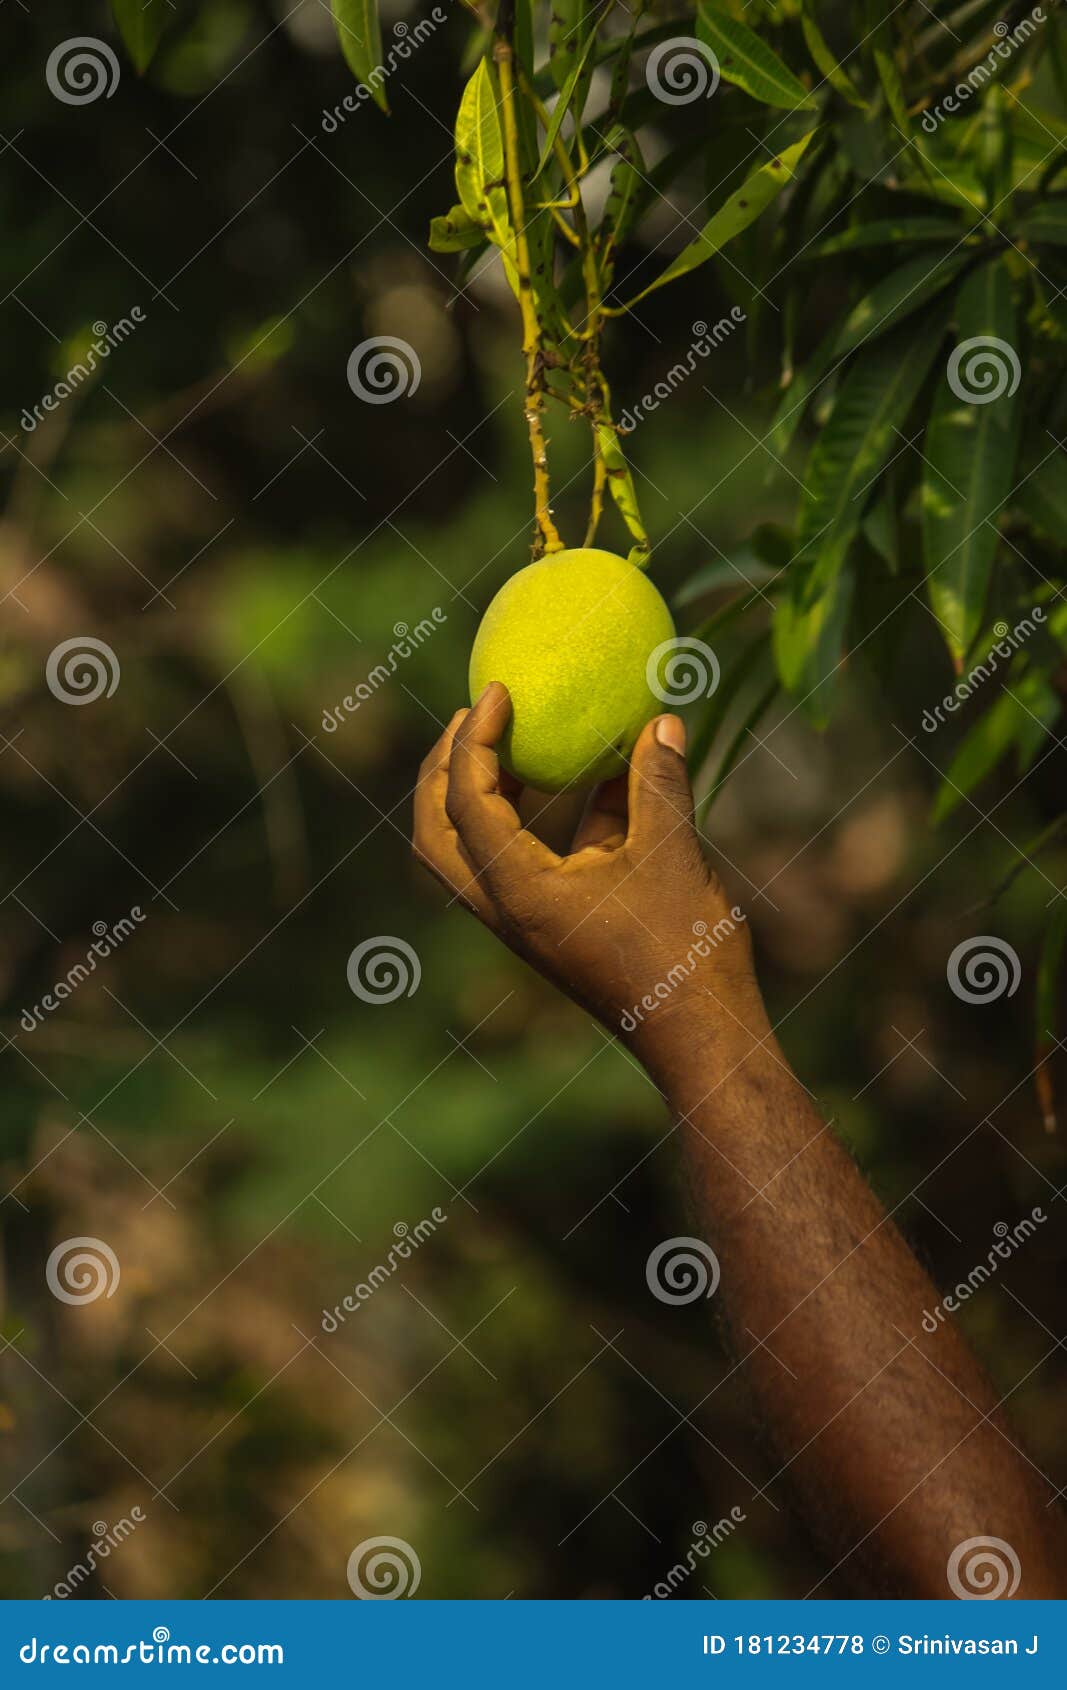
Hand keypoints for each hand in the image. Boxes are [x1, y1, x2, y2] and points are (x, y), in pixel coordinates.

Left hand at [412, 682, 763, 1066]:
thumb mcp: (672, 856)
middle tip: (470, 718)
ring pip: (477, 851)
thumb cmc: (683, 953)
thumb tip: (660, 720)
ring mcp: (528, 922)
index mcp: (517, 893)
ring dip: (485, 795)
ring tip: (515, 739)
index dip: (474, 739)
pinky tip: (593, 779)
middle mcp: (507, 910)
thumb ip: (658, 785)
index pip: (467, 803)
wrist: (701, 1037)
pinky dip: (544, 819)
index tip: (497, 691)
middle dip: (443, 772)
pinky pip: (531, 861)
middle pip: (437, 834)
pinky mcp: (558, 926)